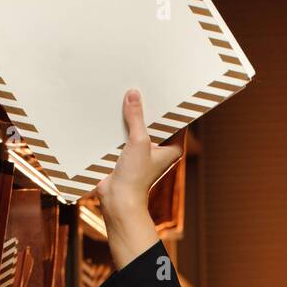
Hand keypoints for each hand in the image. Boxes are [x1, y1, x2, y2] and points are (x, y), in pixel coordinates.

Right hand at [96, 89, 184, 225]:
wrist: (117, 200)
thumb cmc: (136, 177)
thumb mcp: (139, 142)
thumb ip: (136, 117)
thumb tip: (133, 94)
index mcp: (172, 148)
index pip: (175, 121)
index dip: (169, 105)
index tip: (164, 87)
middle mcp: (160, 150)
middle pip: (155, 122)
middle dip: (147, 108)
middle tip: (142, 87)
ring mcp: (143, 152)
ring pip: (138, 128)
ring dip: (131, 117)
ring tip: (125, 95)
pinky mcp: (127, 155)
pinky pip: (125, 135)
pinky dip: (119, 126)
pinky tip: (112, 112)